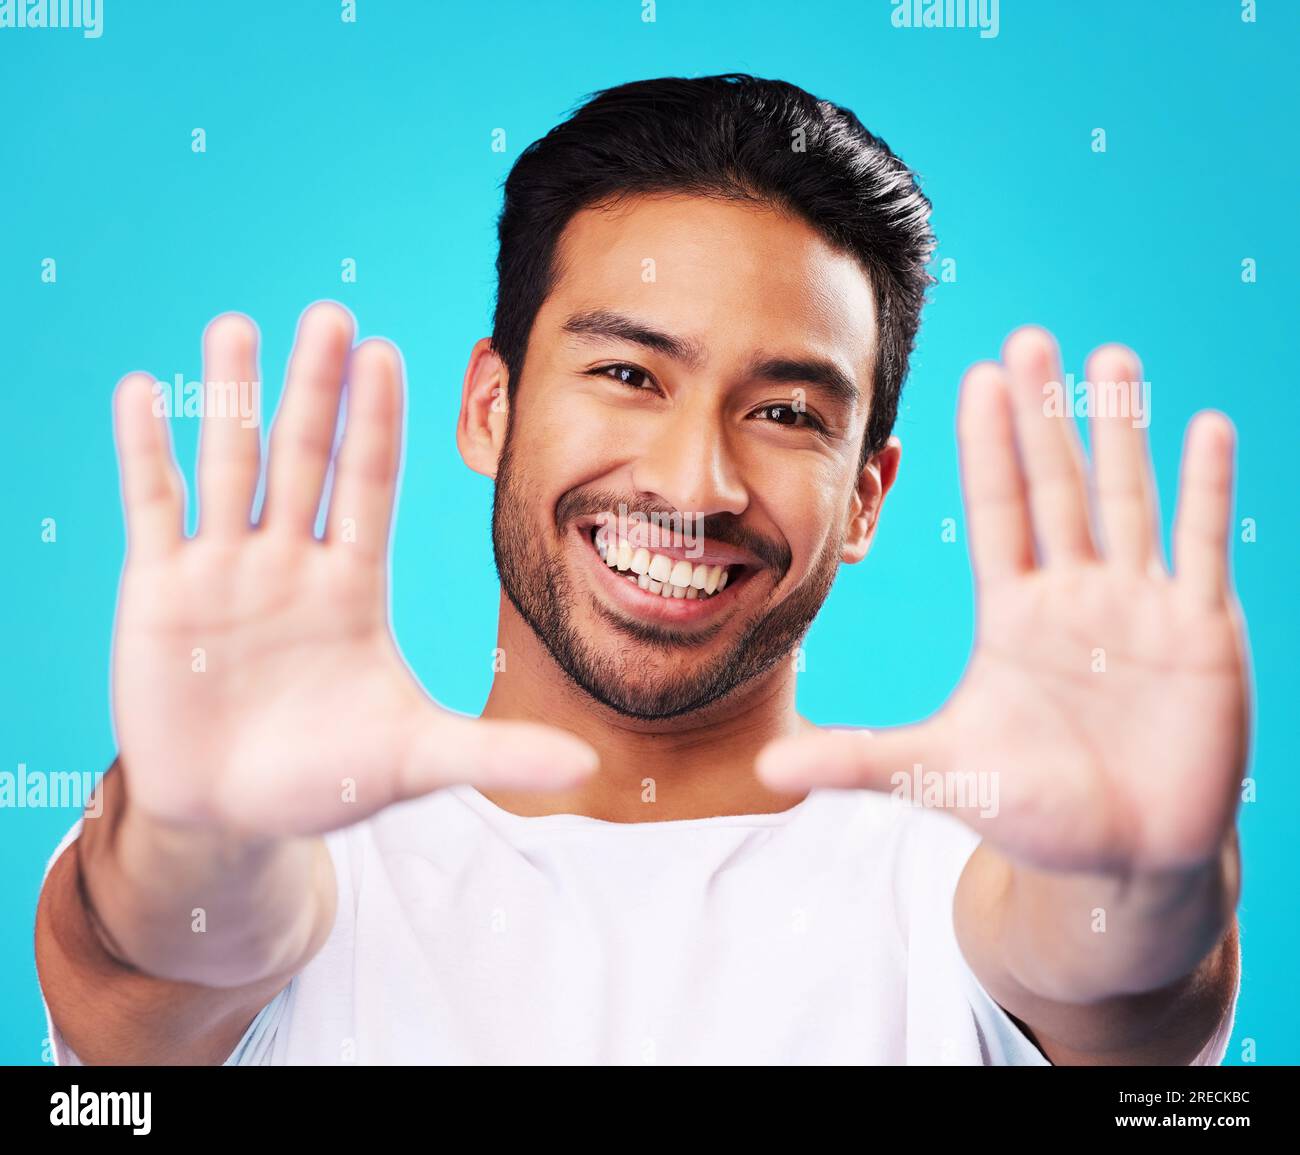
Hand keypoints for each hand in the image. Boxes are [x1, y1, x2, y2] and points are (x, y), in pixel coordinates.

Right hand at [111, 302, 596, 838]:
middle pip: (306, 458)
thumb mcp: (412, 760)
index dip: (376, 423)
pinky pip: (155, 509)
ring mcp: (224, 570)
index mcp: (353, 584)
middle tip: (330, 313)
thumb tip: (586, 765)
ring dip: (232, 399)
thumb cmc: (324, 779)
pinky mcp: (160, 591)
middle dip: (315, 390)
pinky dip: (146, 453)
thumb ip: (492, 753)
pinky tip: (141, 391)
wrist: (230, 814)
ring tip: (234, 326)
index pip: (370, 485)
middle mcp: (291, 562)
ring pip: (230, 466)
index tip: (386, 354)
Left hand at [757, 327, 1249, 875]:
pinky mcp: (1201, 633)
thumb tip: (766, 767)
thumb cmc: (1034, 810)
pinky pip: (1201, 548)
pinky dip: (1204, 490)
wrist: (1124, 859)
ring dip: (1121, 431)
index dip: (988, 446)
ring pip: (1127, 500)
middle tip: (1029, 337)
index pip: (998, 511)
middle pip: (1056, 487)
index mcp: (1013, 613)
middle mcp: (1074, 595)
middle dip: (1043, 415)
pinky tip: (1202, 427)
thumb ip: (859, 760)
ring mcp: (1139, 607)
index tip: (975, 377)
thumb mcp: (941, 774)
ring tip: (1109, 358)